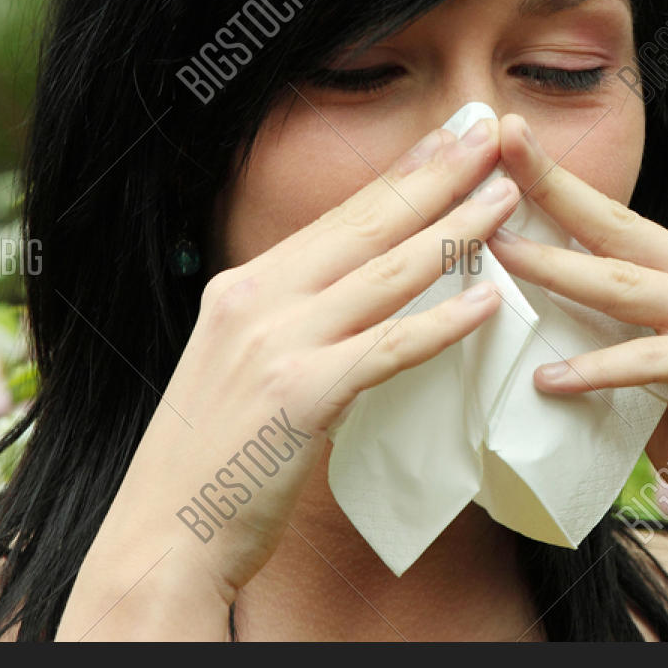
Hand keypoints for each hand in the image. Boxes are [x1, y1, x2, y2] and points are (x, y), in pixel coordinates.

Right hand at [73, 117, 522, 614]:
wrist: (162, 533)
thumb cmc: (210, 458)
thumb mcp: (242, 364)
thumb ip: (294, 324)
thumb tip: (359, 299)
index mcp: (245, 285)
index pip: (340, 215)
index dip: (402, 170)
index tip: (449, 135)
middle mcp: (258, 298)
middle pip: (368, 224)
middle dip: (437, 174)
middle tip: (491, 134)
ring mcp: (277, 343)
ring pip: (385, 273)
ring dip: (454, 231)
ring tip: (505, 198)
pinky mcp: (299, 395)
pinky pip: (387, 349)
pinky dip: (441, 325)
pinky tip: (488, 303)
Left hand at [485, 113, 667, 567]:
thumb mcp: (654, 382)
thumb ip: (613, 345)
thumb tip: (531, 334)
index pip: (616, 222)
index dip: (562, 184)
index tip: (510, 141)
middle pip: (620, 226)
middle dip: (557, 185)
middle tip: (504, 140)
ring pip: (628, 285)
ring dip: (558, 268)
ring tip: (500, 254)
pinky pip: (653, 359)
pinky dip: (599, 369)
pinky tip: (549, 378)